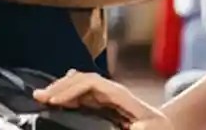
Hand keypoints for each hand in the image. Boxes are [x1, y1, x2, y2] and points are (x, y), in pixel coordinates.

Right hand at [33, 70, 171, 129]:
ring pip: (78, 87)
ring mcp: (106, 98)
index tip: (55, 100)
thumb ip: (141, 128)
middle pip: (80, 80)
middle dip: (59, 87)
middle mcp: (111, 92)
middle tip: (39, 97)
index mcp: (121, 95)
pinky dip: (66, 97)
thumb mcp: (152, 129)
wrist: (166, 129)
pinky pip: (81, 97)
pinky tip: (56, 100)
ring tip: (42, 98)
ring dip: (60, 90)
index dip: (71, 89)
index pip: (91, 83)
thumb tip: (133, 126)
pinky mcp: (103, 106)